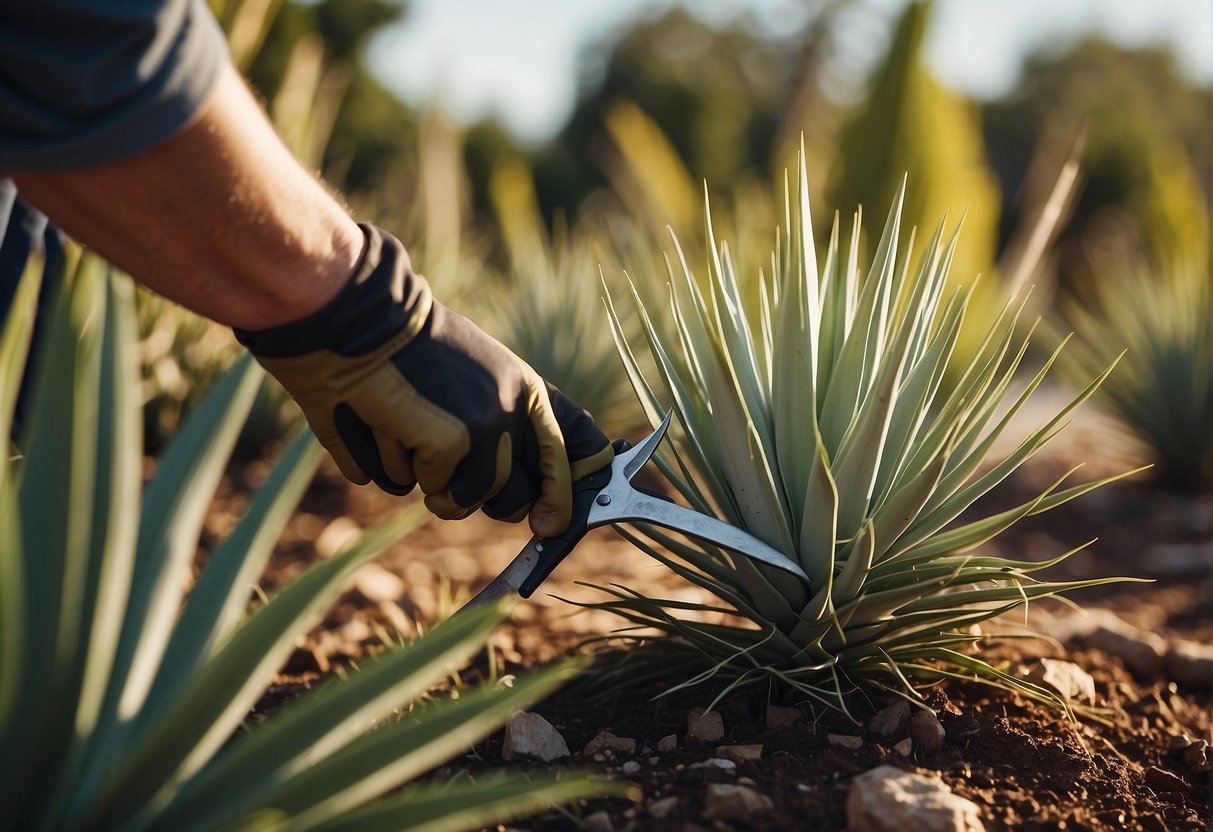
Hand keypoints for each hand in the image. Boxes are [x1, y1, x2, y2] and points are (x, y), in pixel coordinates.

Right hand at [236, 223, 613, 536]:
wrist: (360, 315)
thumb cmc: (400, 348)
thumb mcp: (466, 374)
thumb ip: (489, 422)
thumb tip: (504, 495)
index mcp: (526, 387)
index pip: (572, 446)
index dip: (566, 492)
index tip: (551, 522)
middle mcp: (516, 406)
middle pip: (514, 496)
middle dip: (479, 502)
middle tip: (444, 483)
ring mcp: (489, 425)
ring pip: (464, 499)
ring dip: (427, 480)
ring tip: (401, 427)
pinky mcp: (453, 441)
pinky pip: (425, 488)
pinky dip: (395, 466)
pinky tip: (382, 424)